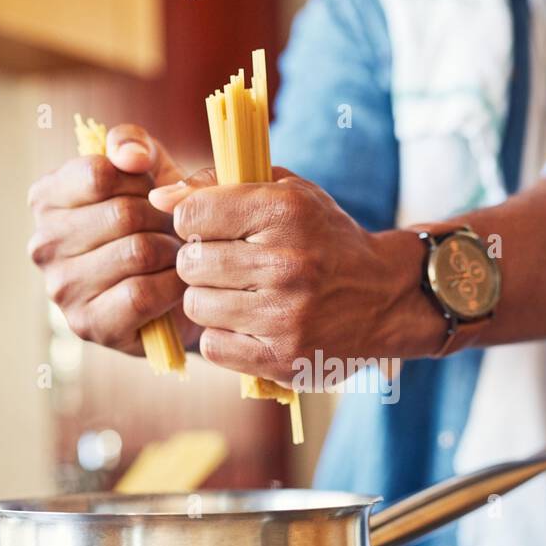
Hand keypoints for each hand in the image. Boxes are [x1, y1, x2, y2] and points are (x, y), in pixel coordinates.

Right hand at [27, 125, 201, 355]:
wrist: (180, 287)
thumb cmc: (156, 221)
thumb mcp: (148, 169)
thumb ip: (134, 144)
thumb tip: (130, 156)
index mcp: (46, 198)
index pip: (98, 173)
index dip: (142, 181)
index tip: (155, 193)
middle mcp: (44, 244)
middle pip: (122, 215)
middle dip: (164, 220)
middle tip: (176, 230)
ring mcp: (61, 288)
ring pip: (136, 254)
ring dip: (173, 253)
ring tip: (179, 255)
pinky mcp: (89, 325)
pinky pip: (142, 295)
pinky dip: (173, 287)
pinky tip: (179, 284)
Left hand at [148, 168, 440, 383]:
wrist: (387, 296)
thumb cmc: (326, 240)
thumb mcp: (289, 194)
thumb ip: (222, 185)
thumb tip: (158, 199)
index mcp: (286, 213)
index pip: (192, 215)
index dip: (193, 222)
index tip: (213, 230)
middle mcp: (287, 265)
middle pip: (190, 263)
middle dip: (200, 263)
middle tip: (226, 267)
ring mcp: (285, 317)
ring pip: (197, 306)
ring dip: (210, 300)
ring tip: (239, 295)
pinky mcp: (282, 359)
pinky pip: (213, 346)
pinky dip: (224, 336)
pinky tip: (249, 325)